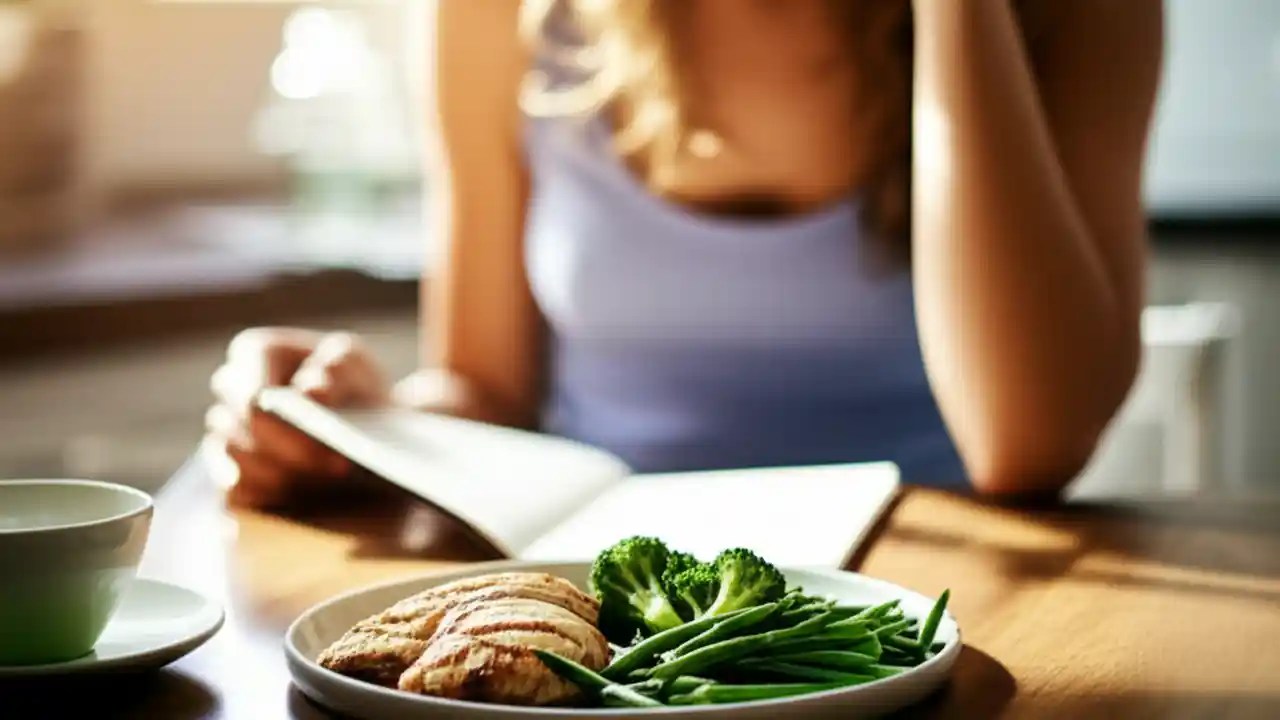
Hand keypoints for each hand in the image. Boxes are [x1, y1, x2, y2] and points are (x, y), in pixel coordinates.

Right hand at [202, 328, 389, 508]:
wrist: (362, 418)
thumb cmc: (353, 383)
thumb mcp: (357, 362)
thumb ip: (339, 366)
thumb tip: (312, 389)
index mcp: (254, 354)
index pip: (253, 394)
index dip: (285, 420)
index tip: (326, 435)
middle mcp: (231, 390)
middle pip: (245, 428)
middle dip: (294, 451)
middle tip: (339, 467)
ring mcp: (225, 431)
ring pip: (234, 459)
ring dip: (282, 475)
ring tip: (325, 481)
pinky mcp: (229, 471)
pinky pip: (231, 491)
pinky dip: (264, 496)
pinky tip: (296, 497)